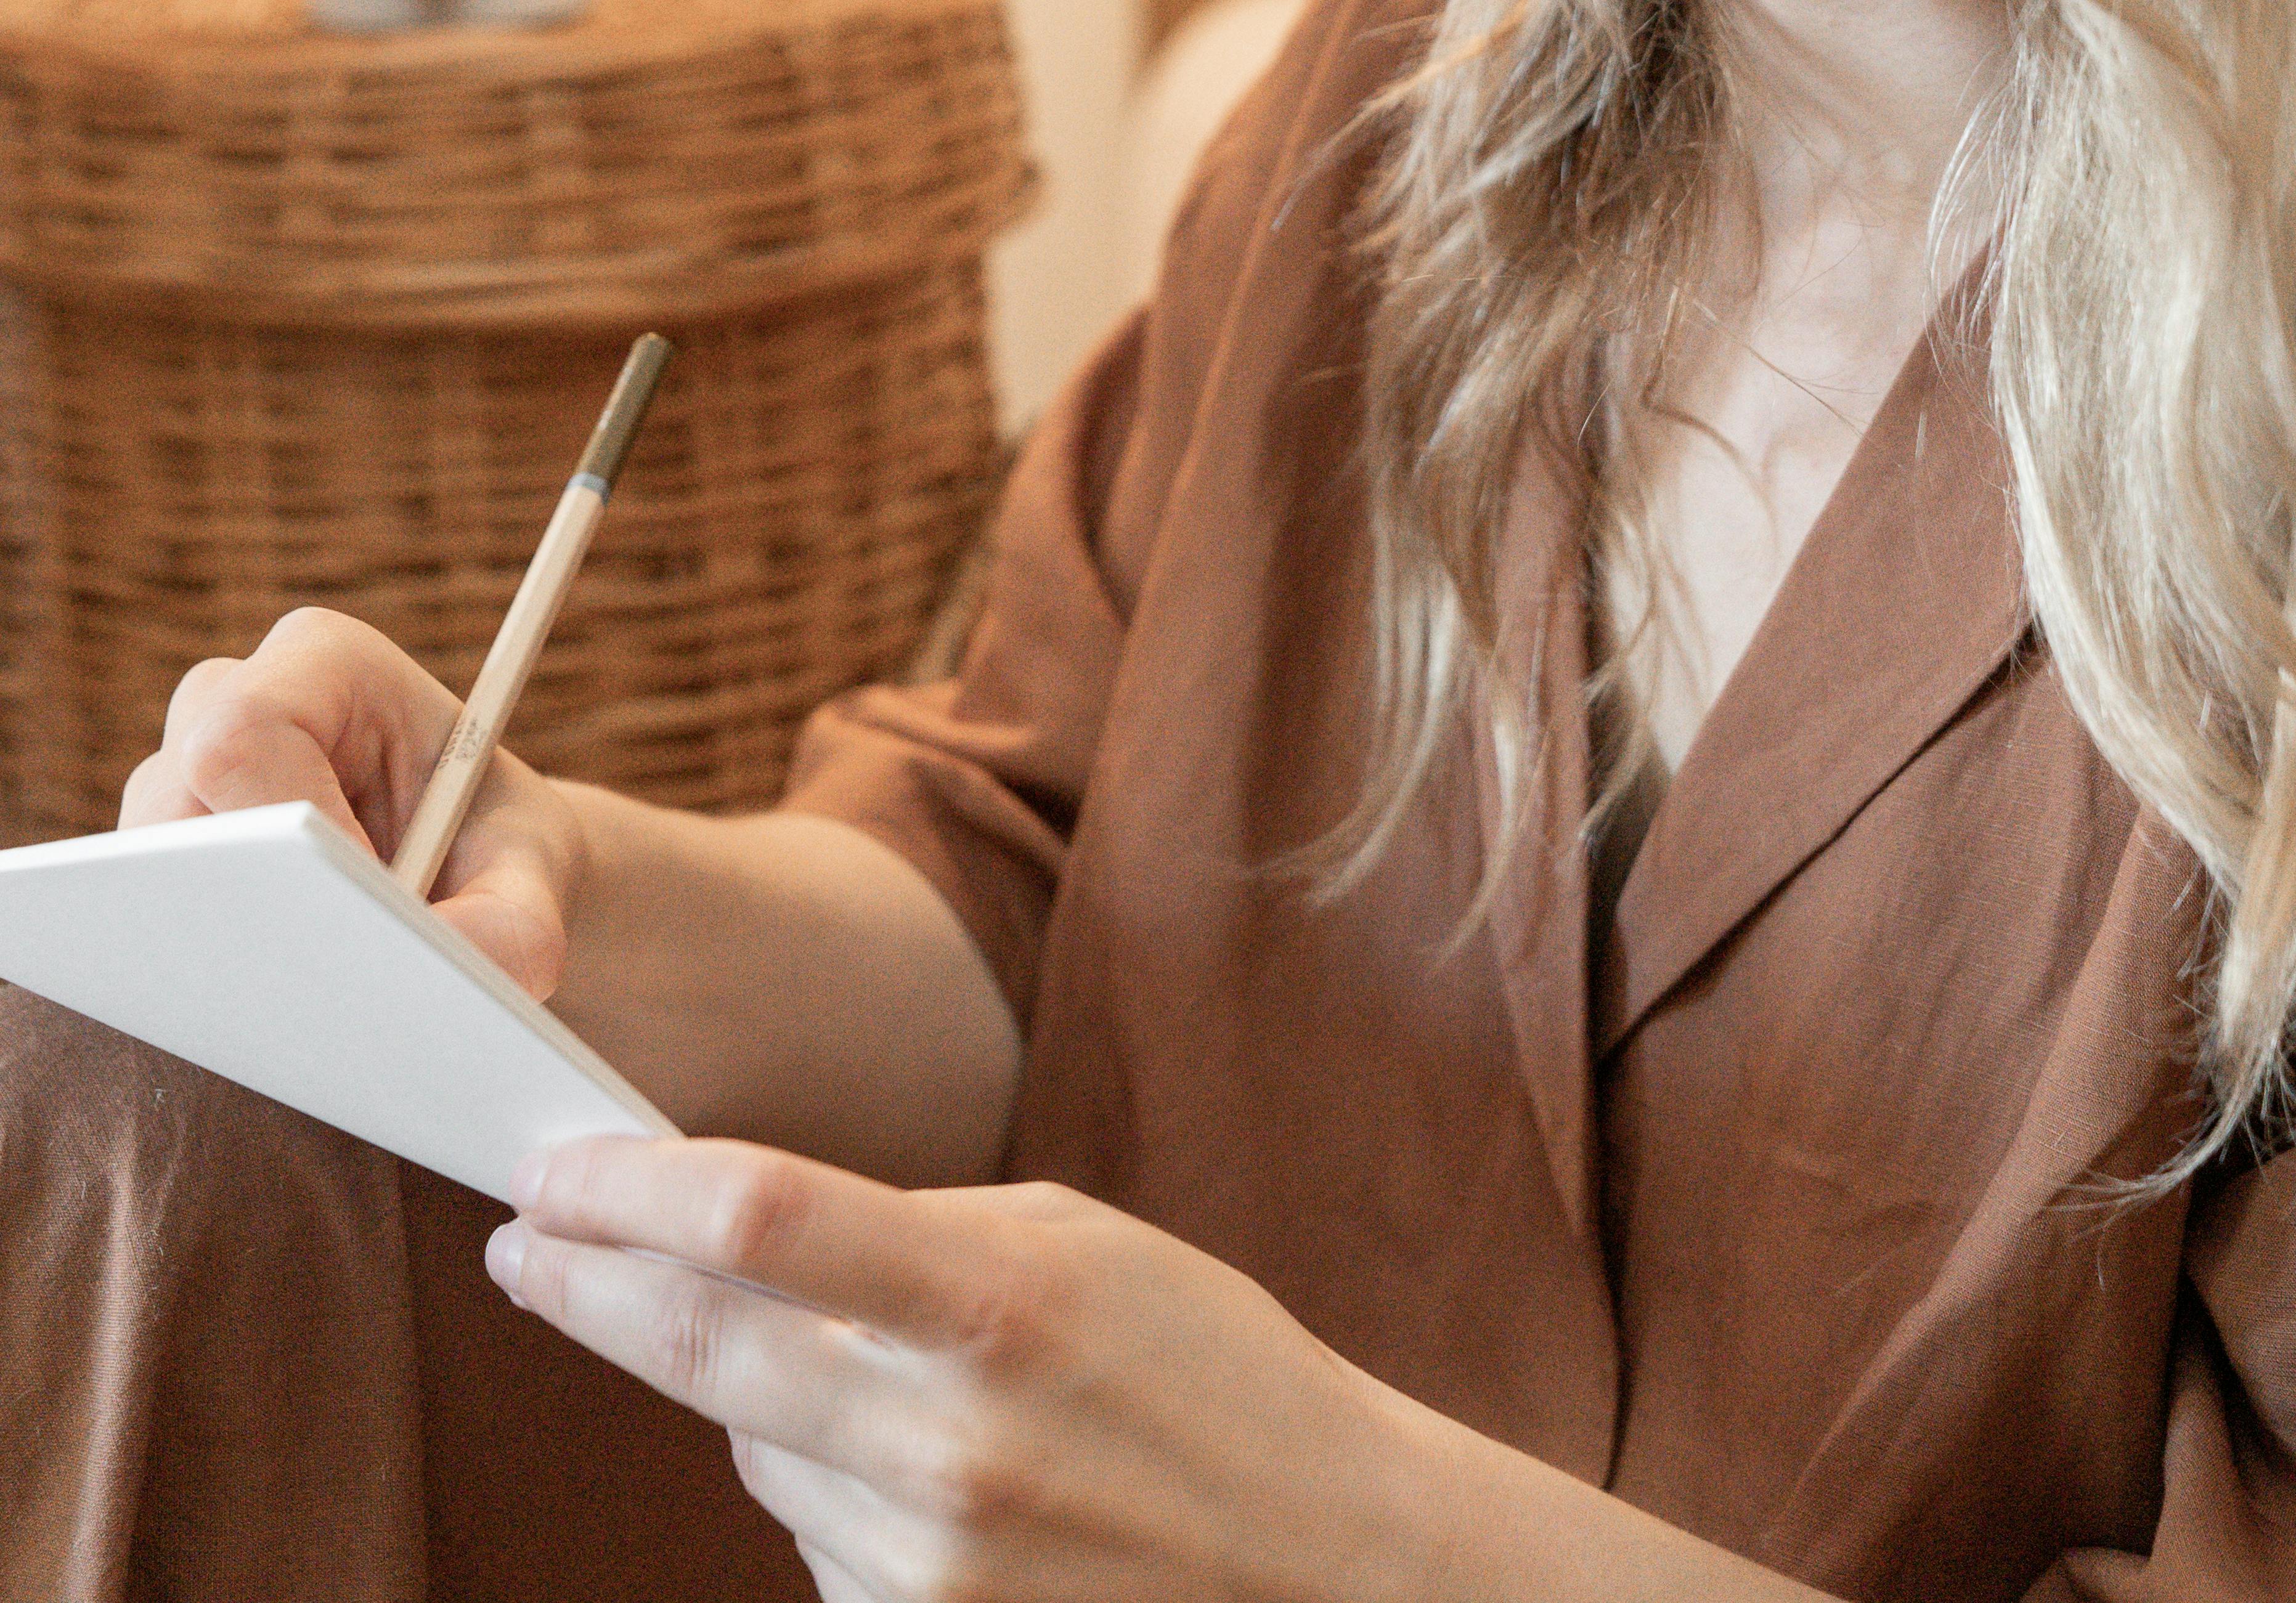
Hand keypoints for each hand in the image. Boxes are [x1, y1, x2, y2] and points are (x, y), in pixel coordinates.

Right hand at [118, 606, 582, 1001]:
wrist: (479, 880)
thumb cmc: (500, 859)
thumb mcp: (533, 890)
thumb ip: (501, 936)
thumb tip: (415, 983)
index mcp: (328, 664)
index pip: (242, 732)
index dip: (282, 826)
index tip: (359, 892)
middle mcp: (236, 699)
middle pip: (172, 808)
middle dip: (235, 897)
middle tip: (316, 965)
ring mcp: (184, 776)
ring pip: (143, 869)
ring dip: (216, 938)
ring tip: (306, 982)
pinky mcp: (164, 848)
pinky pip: (142, 910)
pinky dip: (196, 960)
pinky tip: (264, 996)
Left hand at [483, 1135, 1447, 1602]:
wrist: (1327, 1568)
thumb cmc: (1207, 1372)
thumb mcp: (1075, 1245)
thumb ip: (903, 1235)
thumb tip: (728, 1229)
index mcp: (998, 1305)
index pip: (762, 1220)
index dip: (632, 1189)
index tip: (552, 1170)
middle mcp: (949, 1448)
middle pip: (698, 1349)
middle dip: (588, 1285)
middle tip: (530, 1244)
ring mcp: (929, 1570)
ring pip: (753, 1449)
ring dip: (755, 1395)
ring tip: (865, 1372)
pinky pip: (811, 1541)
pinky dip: (829, 1487)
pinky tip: (934, 1476)